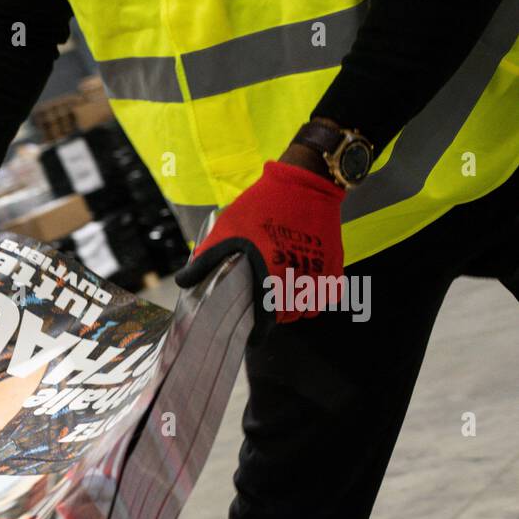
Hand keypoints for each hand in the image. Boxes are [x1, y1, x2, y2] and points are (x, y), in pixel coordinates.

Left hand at [174, 160, 345, 321]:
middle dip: (274, 316)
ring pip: (308, 309)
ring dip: (295, 307)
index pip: (266, 322)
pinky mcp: (335, 266)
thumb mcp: (226, 229)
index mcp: (269, 277)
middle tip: (263, 305)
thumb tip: (183, 282)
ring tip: (282, 295)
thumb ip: (206, 259)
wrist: (305, 183)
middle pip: (287, 317)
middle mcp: (297, 281)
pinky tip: (303, 285)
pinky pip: (327, 295)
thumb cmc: (261, 205)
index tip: (252, 335)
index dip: (258, 332)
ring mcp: (319, 275)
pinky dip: (316, 295)